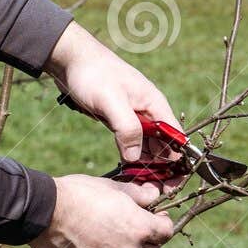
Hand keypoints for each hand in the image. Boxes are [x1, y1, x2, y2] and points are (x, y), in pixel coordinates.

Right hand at [30, 174, 174, 247]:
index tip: (155, 216)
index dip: (162, 222)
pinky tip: (93, 246)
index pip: (167, 232)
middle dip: (148, 241)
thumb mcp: (112, 187)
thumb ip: (138, 194)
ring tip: (110, 235)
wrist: (43, 213)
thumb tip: (154, 194)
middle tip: (134, 227)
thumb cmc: (79, 194)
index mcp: (140, 228)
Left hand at [45, 19, 184, 171]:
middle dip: (160, 164)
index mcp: (154, 104)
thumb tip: (136, 157)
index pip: (175, 135)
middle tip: (153, 186)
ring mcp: (133, 115)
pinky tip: (126, 166)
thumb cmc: (94, 74)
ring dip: (144, 160)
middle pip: (163, 143)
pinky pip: (129, 140)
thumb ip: (127, 128)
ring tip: (141, 181)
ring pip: (146, 143)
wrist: (71, 60)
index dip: (177, 157)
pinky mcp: (118, 118)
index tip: (172, 179)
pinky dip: (130, 153)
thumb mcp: (111, 101)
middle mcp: (147, 110)